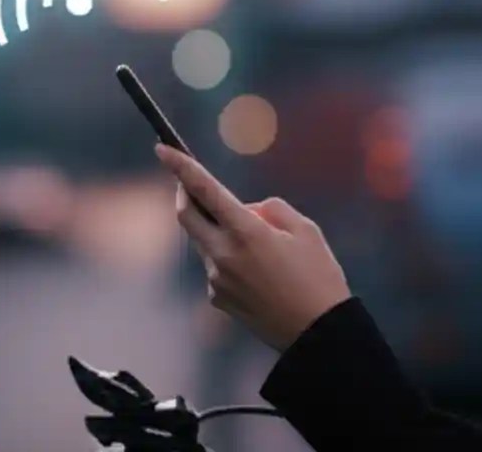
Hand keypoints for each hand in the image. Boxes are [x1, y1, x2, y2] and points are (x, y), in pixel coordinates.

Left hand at [154, 144, 352, 351]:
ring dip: (218, 229)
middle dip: (184, 193)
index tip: (162, 148)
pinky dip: (228, 256)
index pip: (204, 190)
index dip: (180, 166)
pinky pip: (215, 266)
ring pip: (205, 241)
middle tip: (189, 181)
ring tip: (261, 244)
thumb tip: (246, 212)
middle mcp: (223, 254)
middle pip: (186, 215)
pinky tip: (259, 272)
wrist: (318, 333)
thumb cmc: (318, 277)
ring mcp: (217, 279)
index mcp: (246, 232)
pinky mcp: (218, 298)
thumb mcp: (306, 229)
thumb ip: (271, 209)